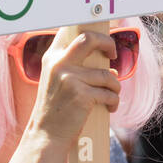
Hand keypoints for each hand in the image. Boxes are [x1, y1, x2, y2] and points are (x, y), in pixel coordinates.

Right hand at [29, 30, 122, 150]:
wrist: (46, 134)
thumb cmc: (56, 108)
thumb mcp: (58, 81)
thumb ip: (77, 68)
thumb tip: (110, 66)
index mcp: (52, 57)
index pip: (70, 30)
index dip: (88, 27)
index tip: (101, 34)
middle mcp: (59, 64)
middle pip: (89, 39)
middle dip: (107, 43)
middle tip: (112, 53)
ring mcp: (70, 78)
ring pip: (107, 75)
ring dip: (115, 87)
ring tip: (113, 95)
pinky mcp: (81, 95)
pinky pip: (109, 93)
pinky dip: (114, 101)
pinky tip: (110, 107)